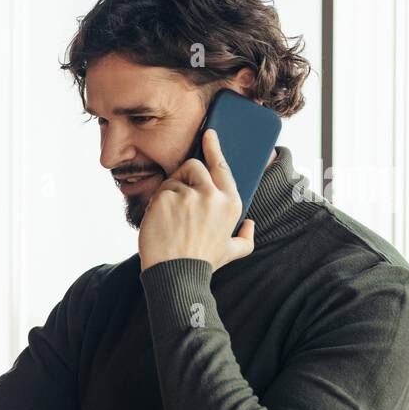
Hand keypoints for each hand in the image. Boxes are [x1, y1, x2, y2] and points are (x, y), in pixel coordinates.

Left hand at [138, 128, 255, 272]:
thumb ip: (246, 238)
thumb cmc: (202, 264)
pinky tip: (160, 221)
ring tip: (170, 218)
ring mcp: (190, 194)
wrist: (176, 276)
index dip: (214, 147)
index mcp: (232, 204)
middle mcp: (214, 195)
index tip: (208, 133)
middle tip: (176, 198)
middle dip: (183, 177)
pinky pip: (160, 190)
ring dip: (170, 192)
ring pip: (174, 178)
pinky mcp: (168, 197)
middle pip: (193, 166)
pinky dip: (157, 203)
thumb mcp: (231, 253)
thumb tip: (251, 225)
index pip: (222, 166)